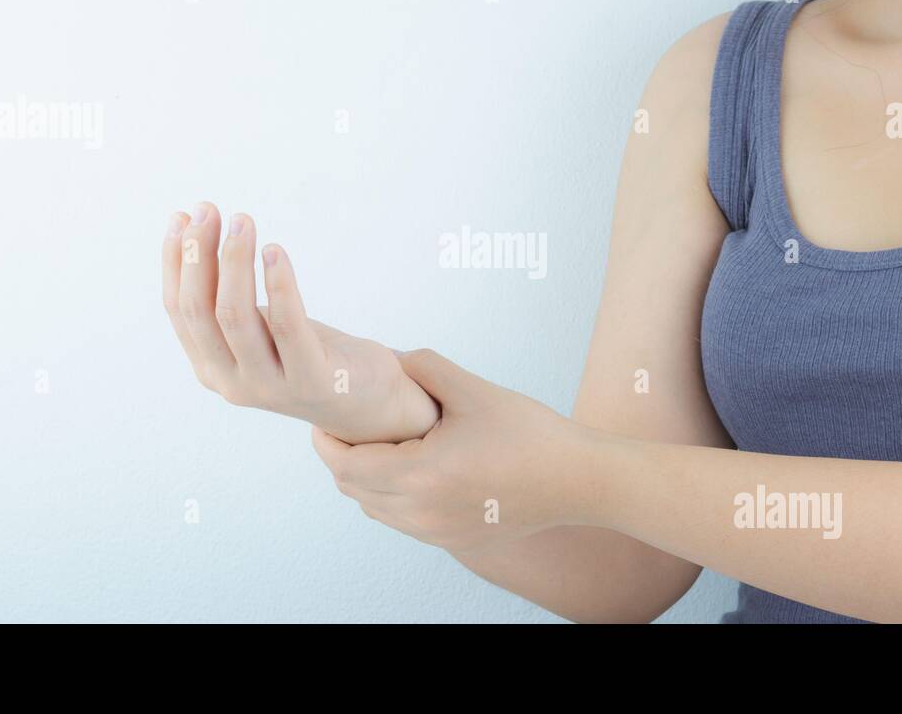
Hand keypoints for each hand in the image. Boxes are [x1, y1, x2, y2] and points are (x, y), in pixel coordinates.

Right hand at [161, 202, 438, 444]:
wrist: (367, 402)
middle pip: (200, 312)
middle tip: (209, 211)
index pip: (180, 311)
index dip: (176, 262)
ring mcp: (271, 387)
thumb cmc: (311, 354)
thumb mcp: (261, 328)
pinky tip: (276, 251)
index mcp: (212, 368)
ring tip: (242, 221)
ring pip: (235, 317)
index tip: (182, 217)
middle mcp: (233, 382)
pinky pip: (287, 327)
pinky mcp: (313, 381)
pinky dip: (279, 285)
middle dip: (198, 255)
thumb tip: (197, 232)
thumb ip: (228, 299)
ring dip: (234, 262)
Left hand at [312, 348, 590, 551]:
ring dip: (366, 480)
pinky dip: (393, 497)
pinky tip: (412, 468)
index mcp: (421, 474)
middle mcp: (422, 513)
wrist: (578, 481)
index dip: (326, 442)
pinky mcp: (452, 542)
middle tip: (346, 429)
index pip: (346, 465)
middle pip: (353, 490)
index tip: (324, 421)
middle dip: (342, 458)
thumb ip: (423, 368)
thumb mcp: (473, 389)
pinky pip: (402, 522)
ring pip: (375, 509)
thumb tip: (389, 358)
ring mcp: (436, 533)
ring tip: (380, 446)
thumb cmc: (531, 434)